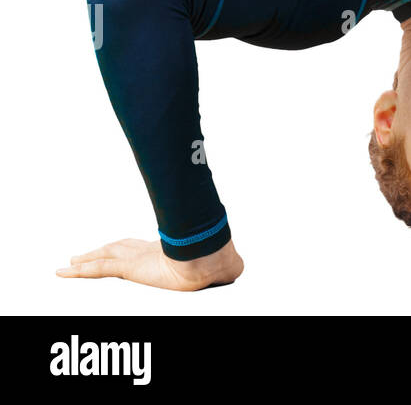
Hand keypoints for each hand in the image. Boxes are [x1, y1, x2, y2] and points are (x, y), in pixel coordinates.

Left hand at [56, 237, 242, 291]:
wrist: (208, 260)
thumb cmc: (218, 261)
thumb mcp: (221, 266)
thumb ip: (224, 265)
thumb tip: (237, 267)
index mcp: (165, 253)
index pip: (140, 249)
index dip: (126, 248)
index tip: (118, 248)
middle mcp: (147, 252)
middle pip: (118, 250)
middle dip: (102, 251)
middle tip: (85, 253)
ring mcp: (136, 258)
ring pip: (104, 259)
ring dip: (86, 261)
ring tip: (70, 263)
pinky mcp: (128, 268)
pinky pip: (98, 270)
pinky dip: (79, 271)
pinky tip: (65, 271)